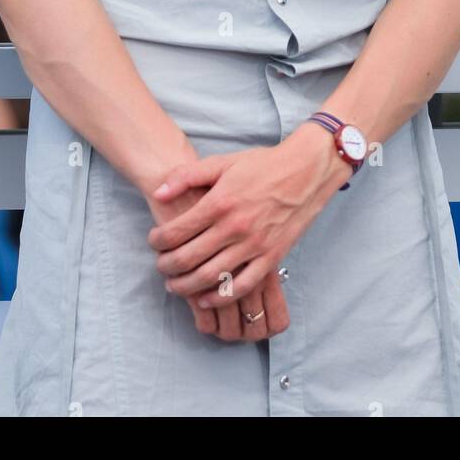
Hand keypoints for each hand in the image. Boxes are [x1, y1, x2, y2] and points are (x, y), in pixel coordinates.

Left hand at [146, 173, 288, 341]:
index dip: (158, 240)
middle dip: (167, 266)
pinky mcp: (271, 257)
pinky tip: (205, 298)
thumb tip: (158, 192)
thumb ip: (187, 176)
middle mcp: (234, 226)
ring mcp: (254, 245)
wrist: (306, 171)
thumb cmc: (262, 165)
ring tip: (175, 285)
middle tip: (160, 266)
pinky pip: (242, 286)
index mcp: (219, 202)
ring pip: (211, 276)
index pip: (177, 231)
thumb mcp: (222, 162)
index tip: (153, 241)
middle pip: (188, 258)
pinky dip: (220, 297)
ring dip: (186, 286)